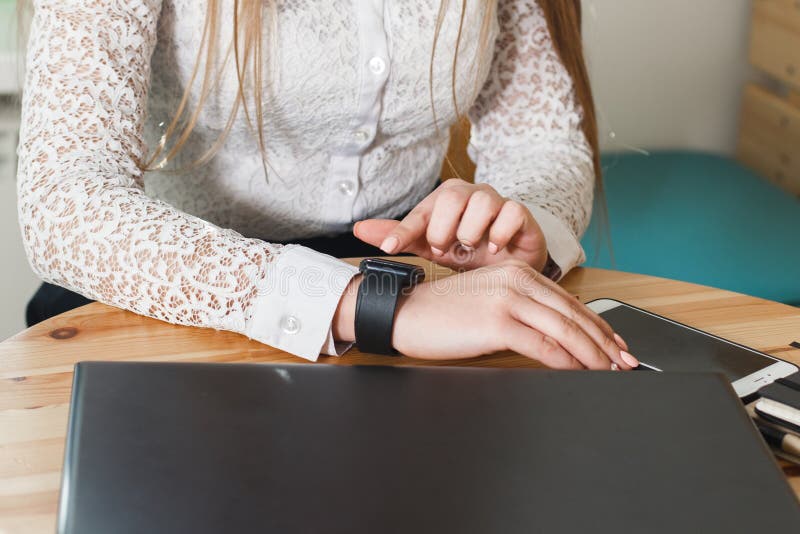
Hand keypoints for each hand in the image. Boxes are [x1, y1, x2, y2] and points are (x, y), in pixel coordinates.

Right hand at [334, 260, 638, 369]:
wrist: (405, 313)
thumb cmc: (442, 313)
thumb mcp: (488, 301)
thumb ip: (521, 309)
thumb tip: (555, 338)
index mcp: (516, 271)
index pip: (569, 301)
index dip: (598, 325)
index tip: (616, 344)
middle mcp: (516, 279)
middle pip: (573, 315)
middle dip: (604, 342)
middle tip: (626, 362)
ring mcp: (508, 298)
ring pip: (564, 330)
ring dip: (593, 354)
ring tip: (609, 371)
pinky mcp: (497, 321)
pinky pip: (544, 345)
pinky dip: (567, 362)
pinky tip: (579, 372)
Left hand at [354, 179, 547, 270]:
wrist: (507, 264)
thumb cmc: (467, 250)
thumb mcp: (430, 246)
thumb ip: (399, 237)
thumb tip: (358, 229)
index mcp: (444, 200)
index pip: (419, 212)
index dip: (402, 232)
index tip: (389, 249)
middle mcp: (470, 194)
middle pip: (450, 197)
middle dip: (443, 229)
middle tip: (445, 249)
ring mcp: (496, 201)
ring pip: (481, 202)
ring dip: (471, 232)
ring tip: (471, 248)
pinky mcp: (520, 213)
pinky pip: (511, 212)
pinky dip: (500, 232)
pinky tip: (495, 247)